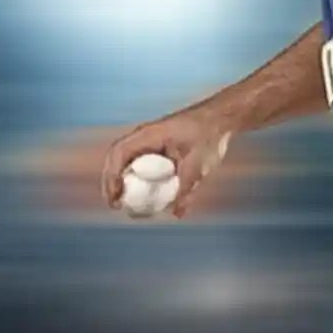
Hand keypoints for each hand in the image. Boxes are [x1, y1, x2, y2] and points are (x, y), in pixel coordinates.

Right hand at [101, 111, 232, 218]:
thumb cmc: (208, 135)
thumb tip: (176, 213)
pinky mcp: (159, 147)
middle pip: (117, 158)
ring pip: (127, 160)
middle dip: (112, 182)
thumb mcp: (198, 164)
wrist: (220, 120)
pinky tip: (143, 194)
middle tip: (115, 204)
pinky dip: (137, 177)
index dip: (112, 177)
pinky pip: (140, 162)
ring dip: (122, 180)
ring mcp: (150, 141)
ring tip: (124, 202)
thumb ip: (186, 188)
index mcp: (149, 135)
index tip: (115, 198)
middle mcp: (144, 136)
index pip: (119, 154)